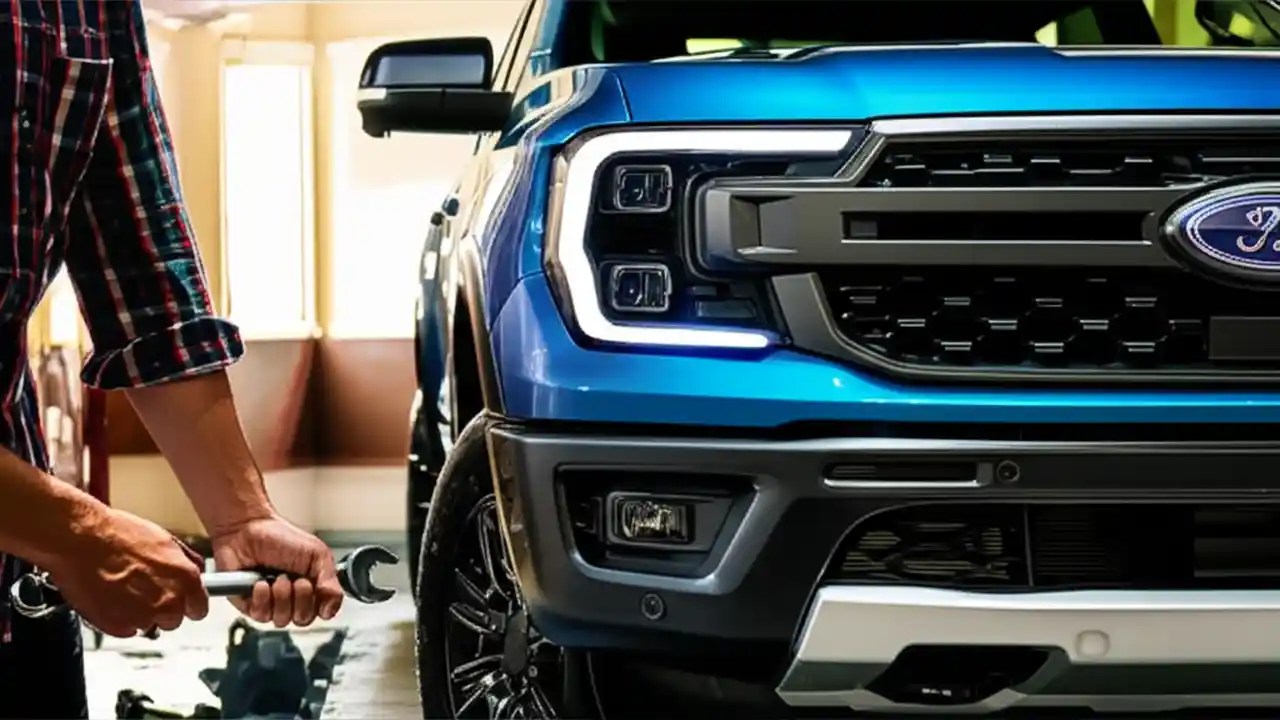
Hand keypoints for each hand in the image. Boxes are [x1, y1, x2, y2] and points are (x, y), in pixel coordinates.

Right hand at [46, 507, 207, 638]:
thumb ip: (186, 561)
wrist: (79, 540)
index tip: (182, 603)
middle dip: (163, 609)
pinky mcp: (117, 627)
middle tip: (144, 589)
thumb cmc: (118, 534)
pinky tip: (109, 597)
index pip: (199, 609)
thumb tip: (197, 572)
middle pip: (173, 620)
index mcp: (185, 579)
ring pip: (148, 625)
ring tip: (122, 590)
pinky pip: (125, 630)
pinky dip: (119, 619)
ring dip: (139, 613)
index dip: (189, 605)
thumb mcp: (165, 539)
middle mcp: (168, 602)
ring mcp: (142, 617)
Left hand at [210, 514, 341, 626]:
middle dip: (301, 599)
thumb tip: (332, 607)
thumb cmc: (280, 536)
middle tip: (296, 580)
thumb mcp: (317, 554)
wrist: (247, 530)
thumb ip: (331, 581)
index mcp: (311, 586)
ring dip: (281, 597)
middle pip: (303, 619)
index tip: (316, 587)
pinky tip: (260, 583)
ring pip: (282, 620)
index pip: (322, 612)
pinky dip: (262, 598)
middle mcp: (292, 598)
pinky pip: (260, 616)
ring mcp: (271, 603)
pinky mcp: (250, 605)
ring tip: (276, 578)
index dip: (321, 604)